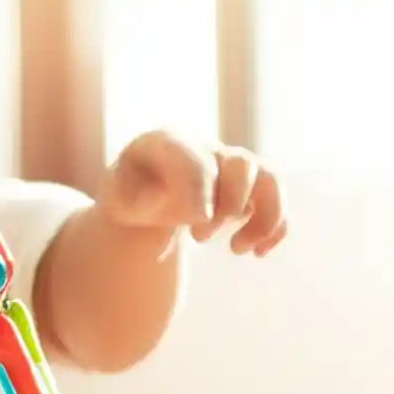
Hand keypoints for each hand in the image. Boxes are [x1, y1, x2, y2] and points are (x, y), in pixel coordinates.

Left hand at [97, 130, 287, 256]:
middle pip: (241, 165)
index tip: (195, 222)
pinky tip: (257, 253)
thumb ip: (138, 200)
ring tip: (236, 249)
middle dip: (227, 207)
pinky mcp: (249, 186)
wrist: (142, 198)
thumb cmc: (128, 194)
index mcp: (170, 141)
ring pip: (270, 179)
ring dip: (263, 218)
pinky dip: (275, 228)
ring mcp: (231, 164)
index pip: (196, 157)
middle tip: (197, 236)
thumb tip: (178, 206)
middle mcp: (208, 146)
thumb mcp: (117, 198)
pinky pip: (277, 201)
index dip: (201, 189)